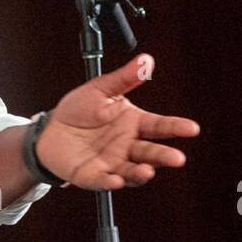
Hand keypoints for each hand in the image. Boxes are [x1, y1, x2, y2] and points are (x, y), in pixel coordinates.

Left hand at [34, 54, 198, 189]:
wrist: (50, 130)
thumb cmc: (78, 110)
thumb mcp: (100, 89)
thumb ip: (124, 78)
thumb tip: (145, 60)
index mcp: (133, 123)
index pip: (159, 125)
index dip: (176, 127)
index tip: (192, 128)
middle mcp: (128, 146)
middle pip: (151, 152)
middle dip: (164, 156)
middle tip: (178, 158)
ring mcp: (113, 163)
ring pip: (133, 171)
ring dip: (142, 173)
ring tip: (147, 171)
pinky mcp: (95, 176)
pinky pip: (105, 181)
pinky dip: (111, 182)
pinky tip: (116, 179)